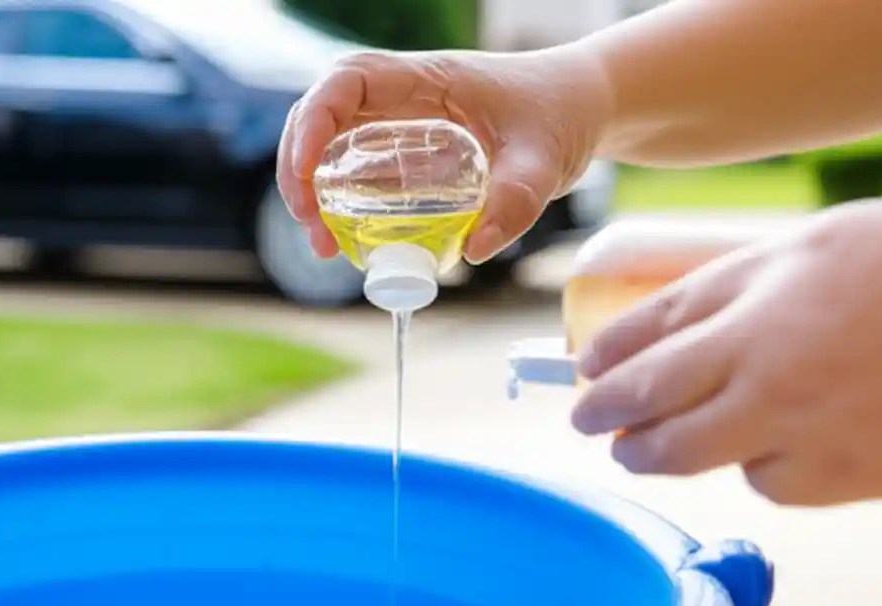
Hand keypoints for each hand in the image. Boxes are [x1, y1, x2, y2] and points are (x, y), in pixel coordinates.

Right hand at [277, 48, 612, 263]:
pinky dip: (337, 200)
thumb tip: (473, 252)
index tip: (307, 170)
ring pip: (329, 142)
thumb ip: (516, 201)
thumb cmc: (562, 114)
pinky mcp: (404, 146)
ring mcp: (398, 119)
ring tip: (322, 244)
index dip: (315, 120)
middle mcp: (401, 93)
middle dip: (299, 167)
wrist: (581, 107)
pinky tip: (344, 240)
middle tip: (311, 225)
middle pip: (321, 113)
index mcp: (427, 78)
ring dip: (311, 189)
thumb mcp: (545, 160)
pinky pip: (353, 166)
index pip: (349, 81)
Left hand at [571, 199, 881, 505]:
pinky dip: (757, 462)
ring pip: (702, 460)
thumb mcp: (801, 247)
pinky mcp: (844, 481)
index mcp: (752, 320)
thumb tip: (642, 331)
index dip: (602, 370)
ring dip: (664, 452)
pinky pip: (770, 481)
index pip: (644, 352)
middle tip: (591, 425)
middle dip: (610, 425)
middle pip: (655, 421)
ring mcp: (806, 439)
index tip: (581, 377)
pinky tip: (772, 437)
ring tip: (645, 445)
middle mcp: (768, 385)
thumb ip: (717, 289)